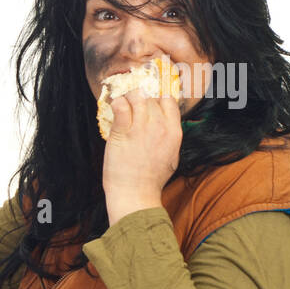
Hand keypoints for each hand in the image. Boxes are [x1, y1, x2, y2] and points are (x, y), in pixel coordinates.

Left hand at [101, 84, 181, 224]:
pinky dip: (117, 103)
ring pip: (137, 96)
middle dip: (140, 94)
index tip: (149, 96)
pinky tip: (114, 107)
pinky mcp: (123, 132)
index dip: (158, 95)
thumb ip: (169, 136)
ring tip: (122, 101)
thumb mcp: (171, 156)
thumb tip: (165, 123)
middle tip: (131, 97)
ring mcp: (141, 129)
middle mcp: (160, 127)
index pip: (169, 100)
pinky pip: (120, 106)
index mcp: (174, 132)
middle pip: (151, 97)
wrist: (136, 194)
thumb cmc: (151, 179)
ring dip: (127, 95)